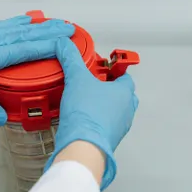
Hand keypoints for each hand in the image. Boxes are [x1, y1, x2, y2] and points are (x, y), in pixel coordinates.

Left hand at [0, 15, 74, 124]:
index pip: (26, 47)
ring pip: (17, 28)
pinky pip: (5, 27)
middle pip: (27, 33)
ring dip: (39, 26)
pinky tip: (24, 22)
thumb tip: (2, 117)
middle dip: (51, 31)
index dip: (50, 44)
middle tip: (73, 29)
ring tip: (56, 23)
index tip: (69, 40)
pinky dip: (20, 24)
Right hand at [45, 38, 138, 189]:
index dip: (110, 69)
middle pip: (118, 93)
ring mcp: (118, 127)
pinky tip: (79, 118)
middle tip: (89, 82)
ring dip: (99, 105)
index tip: (100, 66)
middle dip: (104, 87)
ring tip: (82, 100)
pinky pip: (103, 125)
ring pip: (111, 110)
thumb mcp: (76, 78)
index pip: (123, 75)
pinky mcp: (107, 139)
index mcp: (125, 93)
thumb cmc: (87, 116)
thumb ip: (71, 58)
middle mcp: (126, 110)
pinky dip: (94, 120)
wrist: (82, 147)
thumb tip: (65, 45)